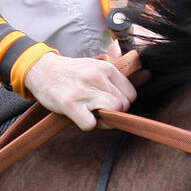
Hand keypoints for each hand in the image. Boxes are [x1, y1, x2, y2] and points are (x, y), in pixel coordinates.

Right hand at [24, 51, 139, 131]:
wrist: (42, 70)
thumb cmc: (73, 73)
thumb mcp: (96, 66)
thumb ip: (117, 77)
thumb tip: (148, 76)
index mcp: (106, 68)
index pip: (131, 95)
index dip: (122, 104)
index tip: (109, 104)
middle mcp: (97, 77)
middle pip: (122, 106)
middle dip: (114, 113)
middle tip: (99, 111)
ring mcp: (83, 90)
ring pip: (111, 113)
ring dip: (102, 120)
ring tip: (90, 113)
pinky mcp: (70, 103)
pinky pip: (90, 124)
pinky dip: (87, 125)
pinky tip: (80, 116)